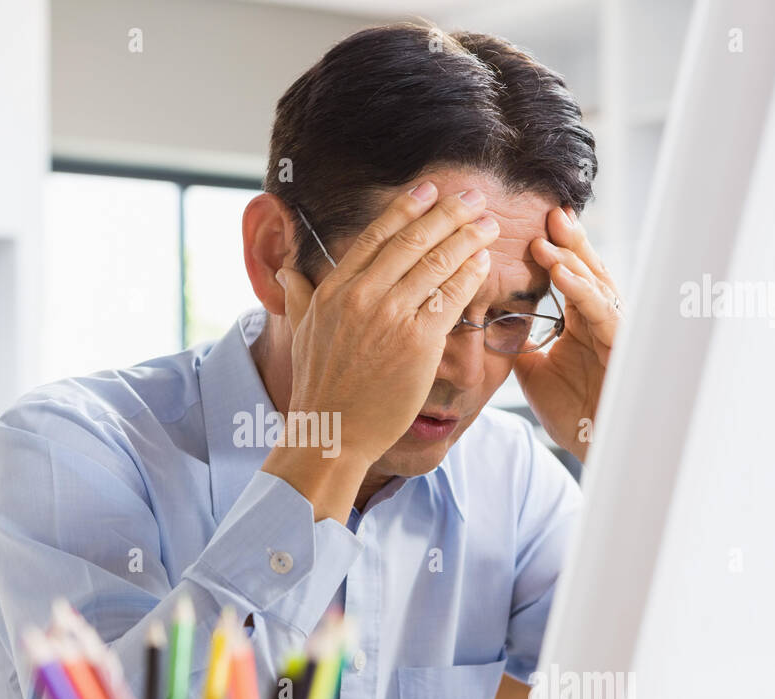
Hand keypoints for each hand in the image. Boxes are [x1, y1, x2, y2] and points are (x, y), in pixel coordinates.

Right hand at [264, 183, 497, 519]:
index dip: (406, 208)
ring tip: (488, 224)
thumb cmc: (319, 388)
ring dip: (468, 238)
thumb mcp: (302, 334)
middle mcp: (362, 297)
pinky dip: (470, 275)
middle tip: (473, 198)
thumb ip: (299, 297)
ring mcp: (390, 318)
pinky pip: (451, 298)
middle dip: (448, 214)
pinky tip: (483, 262)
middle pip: (413, 241)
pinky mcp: (418, 343)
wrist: (332, 432)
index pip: (377, 236)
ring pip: (437, 264)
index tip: (428, 190)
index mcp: (335, 290)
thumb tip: (286, 273)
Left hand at [518, 206, 622, 461]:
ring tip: (546, 238)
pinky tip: (562, 273)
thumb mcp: (534, 372)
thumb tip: (488, 321)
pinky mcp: (623, 346)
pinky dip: (582, 290)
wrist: (597, 447)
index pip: (569, 277)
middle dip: (568, 241)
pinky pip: (602, 311)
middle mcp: (602, 320)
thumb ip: (518, 343)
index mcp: (582, 322)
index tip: (530, 226)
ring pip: (596, 283)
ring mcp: (615, 330)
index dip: (554, 252)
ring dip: (572, 259)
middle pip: (587, 270)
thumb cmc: (575, 413)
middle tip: (547, 213)